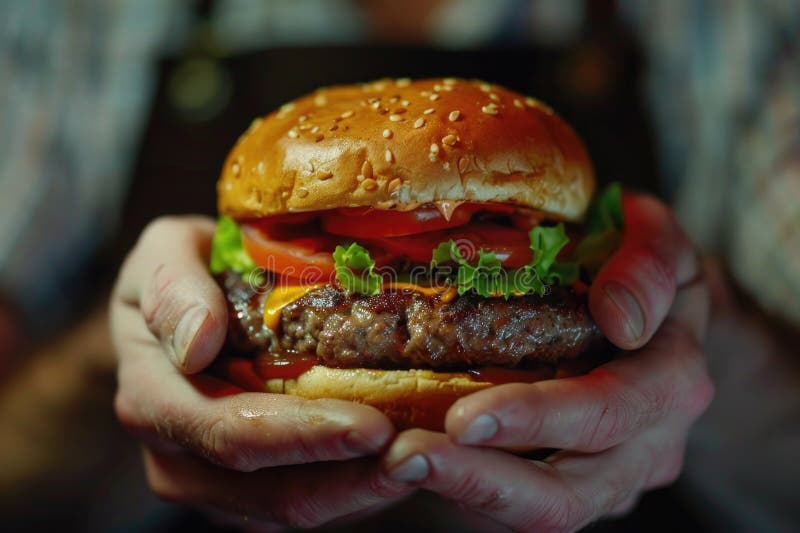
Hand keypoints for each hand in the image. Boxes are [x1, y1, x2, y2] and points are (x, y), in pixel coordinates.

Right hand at [111, 216, 409, 527]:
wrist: (180, 308)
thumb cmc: (181, 273)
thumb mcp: (163, 253)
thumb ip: (172, 288)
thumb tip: (197, 342)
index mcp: (152, 396)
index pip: (228, 432)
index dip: (302, 436)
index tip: (374, 425)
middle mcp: (176, 456)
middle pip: (270, 492)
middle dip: (350, 477)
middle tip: (420, 452)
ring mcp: (211, 481)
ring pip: (293, 511)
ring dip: (363, 492)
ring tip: (424, 459)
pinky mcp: (244, 490)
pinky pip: (305, 504)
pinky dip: (356, 490)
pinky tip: (400, 460)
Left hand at [381, 195, 713, 531]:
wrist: (652, 306)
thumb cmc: (638, 262)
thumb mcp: (658, 236)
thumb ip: (649, 265)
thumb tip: (619, 318)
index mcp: (669, 382)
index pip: (606, 414)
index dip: (536, 420)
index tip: (462, 419)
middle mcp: (647, 446)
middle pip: (567, 494)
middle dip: (481, 478)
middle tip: (405, 455)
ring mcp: (611, 476)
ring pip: (538, 514)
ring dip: (464, 491)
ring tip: (399, 460)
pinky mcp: (573, 483)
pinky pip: (516, 506)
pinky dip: (466, 489)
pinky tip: (416, 459)